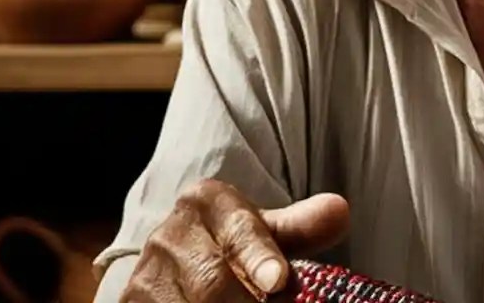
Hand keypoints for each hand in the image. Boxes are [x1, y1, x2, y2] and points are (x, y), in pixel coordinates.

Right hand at [120, 180, 349, 301]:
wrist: (176, 271)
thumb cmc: (234, 248)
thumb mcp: (268, 234)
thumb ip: (300, 227)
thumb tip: (339, 210)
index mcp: (204, 202)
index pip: (238, 231)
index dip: (259, 258)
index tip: (279, 281)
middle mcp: (168, 237)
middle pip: (213, 282)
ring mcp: (143, 279)